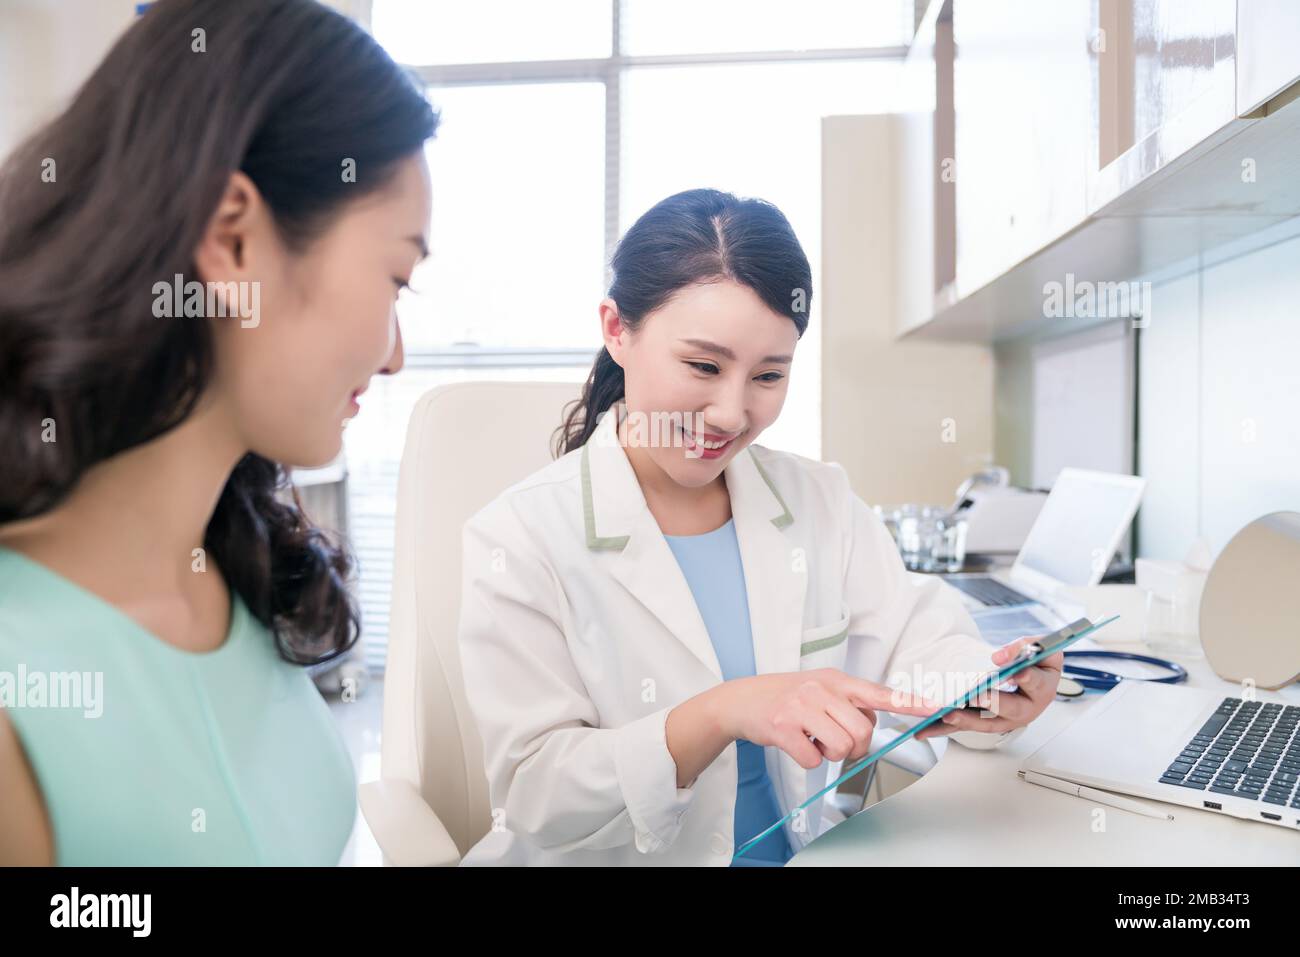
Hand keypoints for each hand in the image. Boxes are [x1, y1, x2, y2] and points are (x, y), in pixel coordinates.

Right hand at [715, 670, 944, 769]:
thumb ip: (848, 701)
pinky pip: (815, 759)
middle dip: (854, 746)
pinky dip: (808, 759)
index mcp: (836, 681)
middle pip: (864, 732)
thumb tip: (872, 720)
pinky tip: (796, 745)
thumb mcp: (819, 688)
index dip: (911, 703)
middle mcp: (821, 690)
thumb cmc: (785, 697)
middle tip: (834, 741)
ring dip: (830, 753)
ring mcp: (802, 708)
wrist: (741, 700)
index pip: (881, 693)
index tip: (936, 708)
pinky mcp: (784, 728)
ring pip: (842, 747)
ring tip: (813, 740)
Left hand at [915, 634, 1062, 740]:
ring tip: (946, 715)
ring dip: (965, 720)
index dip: (1027, 677)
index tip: (1018, 671)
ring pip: (985, 723)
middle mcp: (1026, 710)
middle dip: (991, 702)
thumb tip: (1000, 658)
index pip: (1036, 683)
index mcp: (1042, 689)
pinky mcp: (986, 722)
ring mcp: (1005, 720)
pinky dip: (946, 728)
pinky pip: (966, 725)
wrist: (1034, 675)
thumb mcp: (1038, 646)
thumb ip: (1023, 647)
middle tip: (976, 696)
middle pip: (1009, 710)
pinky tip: (926, 730)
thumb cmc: (1037, 662)